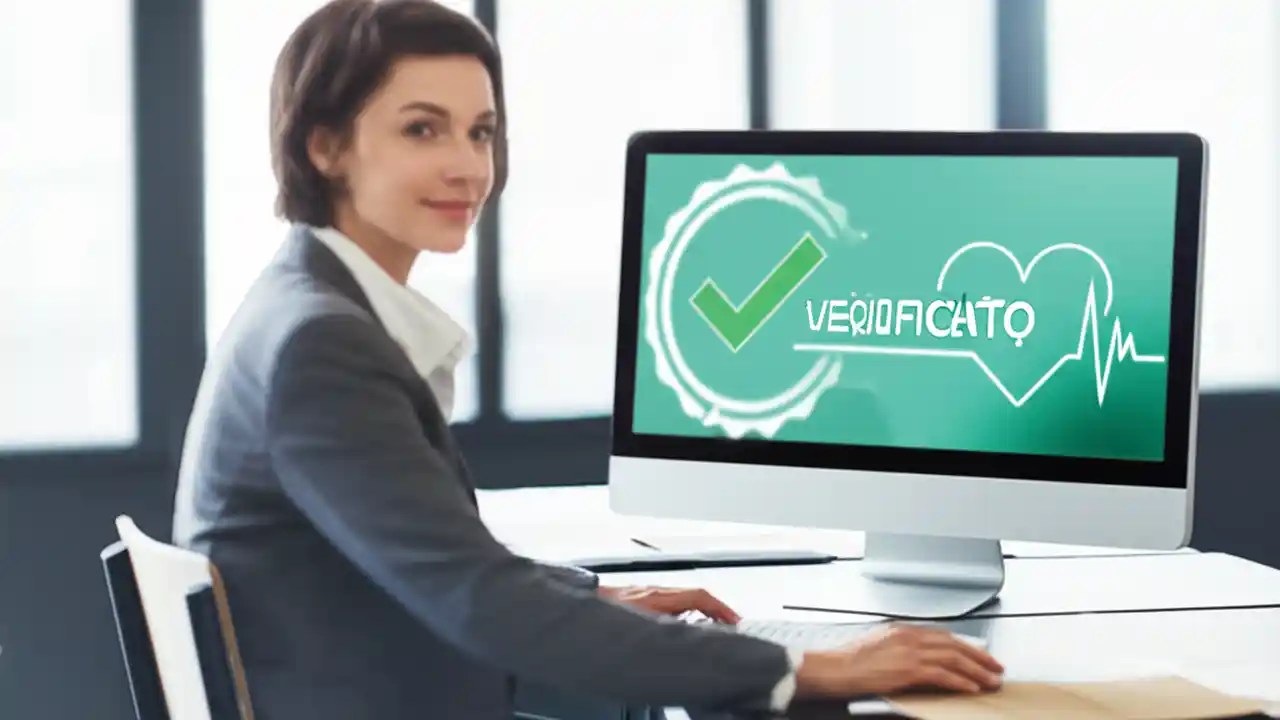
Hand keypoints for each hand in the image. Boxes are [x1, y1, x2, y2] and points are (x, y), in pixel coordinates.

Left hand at [598, 585, 741, 623]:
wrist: (585, 601)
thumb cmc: (608, 613)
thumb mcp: (642, 624)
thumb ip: (667, 628)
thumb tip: (689, 634)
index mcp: (660, 596)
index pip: (700, 596)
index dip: (721, 608)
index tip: (735, 621)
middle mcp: (658, 592)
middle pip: (697, 596)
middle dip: (718, 610)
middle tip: (733, 625)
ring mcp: (651, 594)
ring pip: (687, 598)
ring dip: (705, 610)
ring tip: (717, 627)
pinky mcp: (644, 600)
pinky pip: (676, 602)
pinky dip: (690, 611)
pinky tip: (689, 625)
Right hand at [795, 624, 1003, 697]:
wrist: (835, 668)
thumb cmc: (851, 661)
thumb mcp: (879, 645)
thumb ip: (902, 647)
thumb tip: (923, 659)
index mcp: (903, 630)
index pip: (944, 636)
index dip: (966, 646)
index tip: (980, 655)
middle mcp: (909, 637)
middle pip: (954, 645)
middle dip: (979, 657)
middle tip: (995, 668)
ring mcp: (909, 652)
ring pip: (953, 659)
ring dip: (976, 671)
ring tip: (990, 681)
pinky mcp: (907, 669)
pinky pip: (942, 674)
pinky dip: (960, 681)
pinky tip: (971, 688)